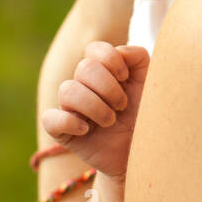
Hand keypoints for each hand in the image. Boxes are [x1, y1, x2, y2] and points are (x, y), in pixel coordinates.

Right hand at [41, 41, 148, 177]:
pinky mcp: (62, 131)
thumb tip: (119, 51)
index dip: (110, 59)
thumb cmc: (147, 116)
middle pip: (84, 68)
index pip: (94, 49)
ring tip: (111, 121)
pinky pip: (50, 118)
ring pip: (67, 90)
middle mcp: (84, 86)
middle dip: (108, 87)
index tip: (126, 77)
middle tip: (122, 105)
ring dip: (94, 105)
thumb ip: (139, 58)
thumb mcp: (151, 83)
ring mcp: (71, 108)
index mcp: (104, 72)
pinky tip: (86, 130)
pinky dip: (69, 121)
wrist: (145, 152)